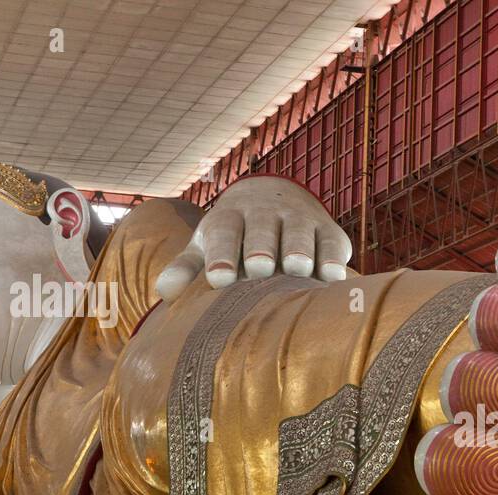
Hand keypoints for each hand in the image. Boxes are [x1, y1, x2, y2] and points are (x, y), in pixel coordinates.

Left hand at [156, 175, 352, 300]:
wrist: (277, 197)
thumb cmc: (235, 234)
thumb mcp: (207, 245)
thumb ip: (187, 268)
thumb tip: (164, 294)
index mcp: (229, 217)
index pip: (224, 231)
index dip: (221, 253)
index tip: (219, 278)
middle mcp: (265, 213)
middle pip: (261, 229)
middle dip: (260, 247)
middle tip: (260, 268)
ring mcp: (300, 219)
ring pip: (299, 232)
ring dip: (299, 249)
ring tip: (298, 269)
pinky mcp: (329, 231)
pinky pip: (333, 243)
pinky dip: (334, 258)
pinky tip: (333, 277)